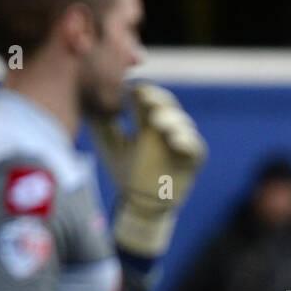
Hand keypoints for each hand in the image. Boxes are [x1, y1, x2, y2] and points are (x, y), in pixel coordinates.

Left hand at [91, 82, 206, 257]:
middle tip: (144, 96)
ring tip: (157, 122)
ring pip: (183, 123)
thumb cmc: (124, 170)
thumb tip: (94, 96)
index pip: (147, 96)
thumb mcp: (108, 143)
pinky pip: (195, 147)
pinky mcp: (192, 159)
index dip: (140, 89)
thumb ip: (100, 120)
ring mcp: (181, 142)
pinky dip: (187, 142)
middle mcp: (166, 126)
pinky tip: (174, 140)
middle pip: (166, 104)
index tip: (127, 87)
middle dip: (157, 98)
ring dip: (171, 119)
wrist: (139, 203)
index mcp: (147, 119)